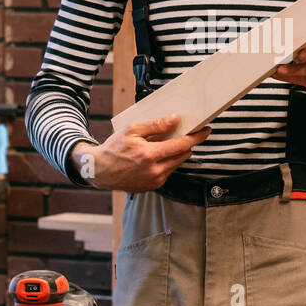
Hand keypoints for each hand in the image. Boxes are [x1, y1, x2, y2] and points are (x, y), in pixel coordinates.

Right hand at [70, 114, 210, 191]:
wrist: (99, 171)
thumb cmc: (113, 148)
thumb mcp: (132, 130)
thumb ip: (155, 125)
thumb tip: (175, 119)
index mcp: (150, 155)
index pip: (182, 145)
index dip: (197, 137)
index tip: (206, 130)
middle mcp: (155, 171)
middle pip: (183, 155)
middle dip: (186, 144)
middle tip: (184, 133)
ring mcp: (155, 181)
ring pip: (177, 163)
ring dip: (177, 153)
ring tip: (166, 143)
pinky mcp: (153, 186)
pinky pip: (168, 171)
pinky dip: (168, 162)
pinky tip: (157, 155)